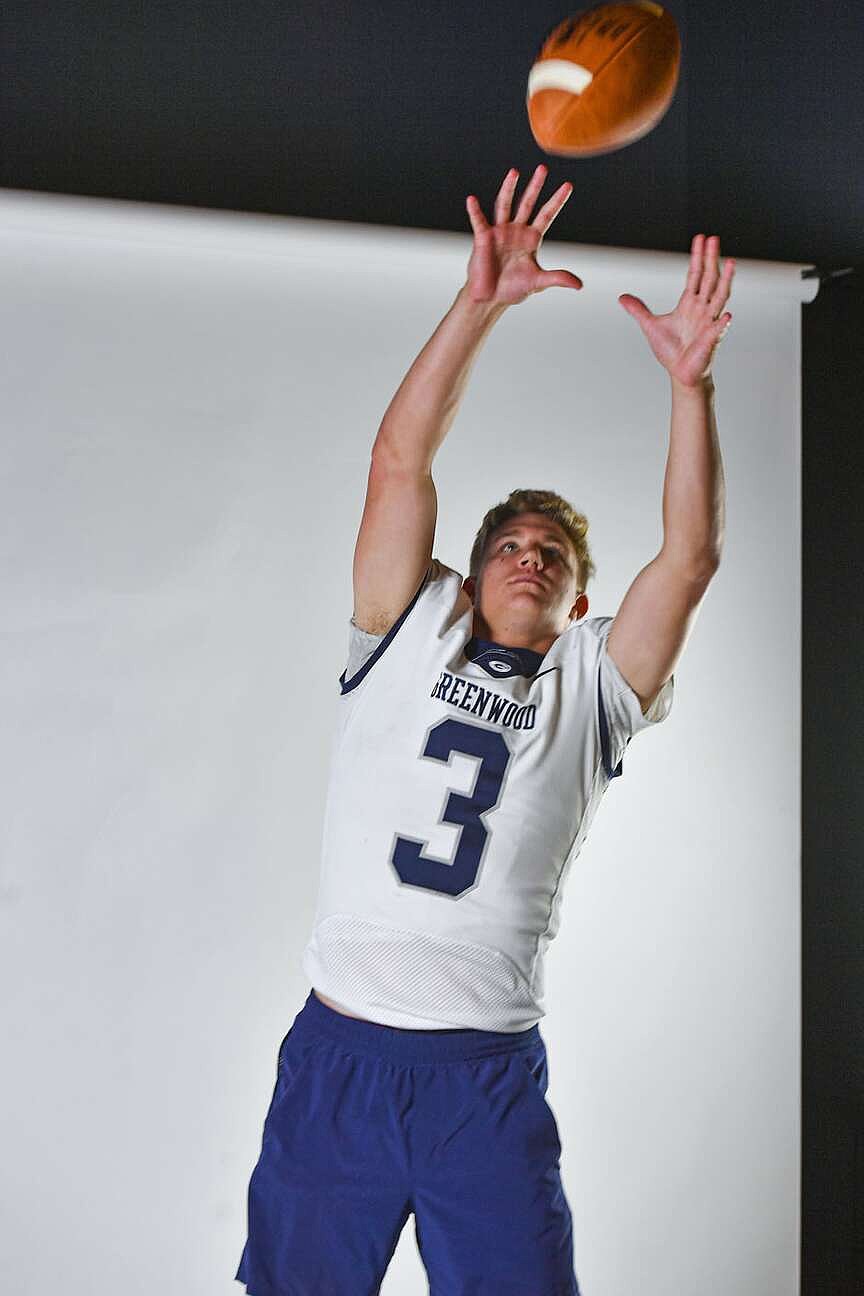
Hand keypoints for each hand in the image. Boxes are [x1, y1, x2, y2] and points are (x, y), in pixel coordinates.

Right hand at [465, 165, 582, 305]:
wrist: (490, 299)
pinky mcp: (483, 238)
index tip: (568, 185)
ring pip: (505, 205)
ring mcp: (499, 232)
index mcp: (531, 238)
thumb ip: (558, 278)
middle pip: (527, 203)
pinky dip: (475, 211)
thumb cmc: (512, 289)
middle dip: (535, 186)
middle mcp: (516, 230)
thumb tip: (579, 285)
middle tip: (543, 168)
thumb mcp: (538, 282)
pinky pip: (479, 221)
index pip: (547, 214)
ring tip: (514, 172)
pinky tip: (472, 200)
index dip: (557, 200)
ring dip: (509, 189)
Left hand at [619, 234, 734, 387]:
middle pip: (709, 278)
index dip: (697, 257)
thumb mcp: (650, 326)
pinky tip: (727, 316)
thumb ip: (639, 310)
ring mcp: (709, 322)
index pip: (695, 275)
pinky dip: (723, 324)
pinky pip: (719, 330)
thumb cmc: (671, 351)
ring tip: (731, 263)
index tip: (700, 238)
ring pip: (720, 297)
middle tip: (714, 238)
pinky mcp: (711, 340)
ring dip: (725, 280)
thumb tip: (622, 297)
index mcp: (689, 303)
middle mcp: (702, 309)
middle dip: (711, 259)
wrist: (680, 373)